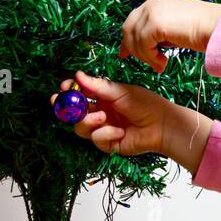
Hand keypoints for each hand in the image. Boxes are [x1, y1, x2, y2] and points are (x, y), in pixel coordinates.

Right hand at [50, 71, 170, 155]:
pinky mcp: (108, 144)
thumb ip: (98, 86)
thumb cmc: (145, 104)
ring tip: (103, 117)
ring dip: (88, 121)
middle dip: (65, 108)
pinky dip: (106, 134)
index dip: (69, 92)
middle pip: (74, 113)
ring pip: (81, 128)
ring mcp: (103, 130)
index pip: (79, 95)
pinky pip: (96, 139)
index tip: (63, 88)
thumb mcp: (120, 91)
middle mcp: (100, 114)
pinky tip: (120, 131)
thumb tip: (78, 75)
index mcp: (102, 99)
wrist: (162, 124)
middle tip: (59, 102)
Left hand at [118, 0, 220, 69]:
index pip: (133, 19)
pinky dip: (151, 57)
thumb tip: (145, 46)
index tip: (124, 54)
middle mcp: (152, 3)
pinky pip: (143, 45)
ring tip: (161, 65)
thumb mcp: (176, 28)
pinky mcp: (155, 23)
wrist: (218, 27)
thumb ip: (159, 33)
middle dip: (132, 48)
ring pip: (134, 39)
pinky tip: (163, 62)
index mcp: (158, 1)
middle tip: (144, 63)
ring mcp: (153, 11)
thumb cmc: (205, 30)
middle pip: (128, 28)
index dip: (127, 38)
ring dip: (146, 57)